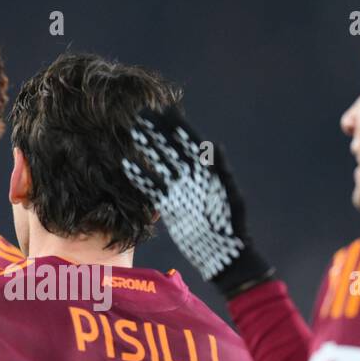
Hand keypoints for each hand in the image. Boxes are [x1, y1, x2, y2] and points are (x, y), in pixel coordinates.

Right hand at [123, 106, 272, 296]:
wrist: (223, 252)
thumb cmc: (232, 223)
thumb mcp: (229, 193)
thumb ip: (221, 169)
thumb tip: (213, 146)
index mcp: (206, 170)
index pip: (189, 142)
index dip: (178, 125)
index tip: (165, 108)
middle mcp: (191, 177)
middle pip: (171, 148)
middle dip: (158, 130)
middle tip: (142, 113)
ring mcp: (178, 190)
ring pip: (159, 164)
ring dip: (147, 148)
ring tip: (134, 130)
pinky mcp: (169, 205)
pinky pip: (151, 187)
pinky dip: (140, 177)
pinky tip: (127, 164)